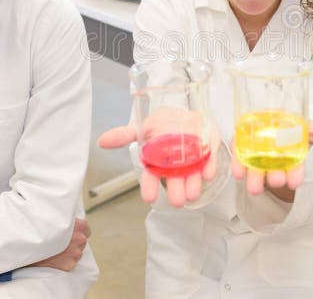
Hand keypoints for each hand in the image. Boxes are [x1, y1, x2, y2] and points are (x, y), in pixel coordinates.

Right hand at [30, 218, 90, 271]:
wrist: (26, 248)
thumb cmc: (38, 232)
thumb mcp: (52, 219)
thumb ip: (64, 219)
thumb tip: (67, 217)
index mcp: (78, 226)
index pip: (86, 228)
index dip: (78, 230)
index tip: (72, 232)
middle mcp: (79, 240)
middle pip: (81, 241)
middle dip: (73, 241)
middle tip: (61, 241)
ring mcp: (75, 254)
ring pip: (77, 252)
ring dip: (69, 252)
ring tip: (55, 250)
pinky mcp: (69, 265)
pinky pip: (70, 263)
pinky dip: (64, 261)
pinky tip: (54, 258)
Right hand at [97, 111, 219, 207]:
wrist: (183, 112)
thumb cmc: (161, 123)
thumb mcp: (141, 126)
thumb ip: (124, 135)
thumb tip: (101, 141)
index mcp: (158, 160)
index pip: (151, 176)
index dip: (150, 187)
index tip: (149, 198)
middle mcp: (175, 164)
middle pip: (174, 179)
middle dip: (175, 190)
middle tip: (177, 201)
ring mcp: (193, 159)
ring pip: (193, 174)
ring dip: (193, 184)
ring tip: (192, 194)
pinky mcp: (208, 151)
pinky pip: (210, 160)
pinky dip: (209, 167)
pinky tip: (208, 174)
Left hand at [231, 121, 312, 201]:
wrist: (269, 118)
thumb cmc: (291, 127)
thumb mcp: (312, 128)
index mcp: (291, 158)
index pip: (295, 170)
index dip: (295, 176)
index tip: (295, 182)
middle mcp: (274, 162)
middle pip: (275, 173)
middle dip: (276, 178)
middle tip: (277, 180)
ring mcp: (256, 158)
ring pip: (255, 172)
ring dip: (255, 179)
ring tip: (254, 186)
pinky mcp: (241, 151)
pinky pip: (238, 160)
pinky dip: (238, 165)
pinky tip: (238, 171)